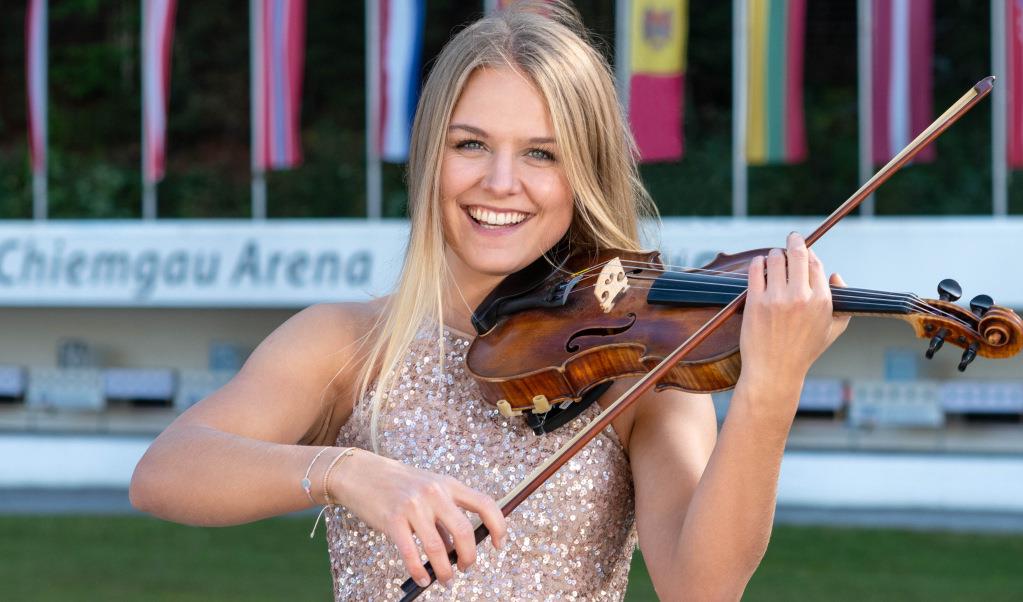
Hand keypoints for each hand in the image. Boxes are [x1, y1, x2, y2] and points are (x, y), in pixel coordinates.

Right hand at [328, 449, 506, 586]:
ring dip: (445, 570)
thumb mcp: (427, 491)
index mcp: (448, 484)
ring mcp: (414, 505)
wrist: (361, 474)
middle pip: (464, 532)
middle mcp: (434, 493)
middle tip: (466, 568)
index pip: (484, 504)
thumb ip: (443, 516)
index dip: (498, 526)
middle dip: (469, 557)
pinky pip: (411, 554)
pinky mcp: (393, 519)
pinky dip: (420, 571)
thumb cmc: (397, 486)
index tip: (499, 544)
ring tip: (444, 578)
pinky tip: (423, 578)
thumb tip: (458, 550)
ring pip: (439, 548)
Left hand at [739, 232, 849, 405]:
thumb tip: (835, 274)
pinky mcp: (755, 302)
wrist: (774, 372)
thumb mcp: (833, 330)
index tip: (804, 250)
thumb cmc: (804, 351)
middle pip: (798, 254)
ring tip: (774, 256)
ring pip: (776, 258)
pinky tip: (759, 264)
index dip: (809, 253)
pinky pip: (756, 270)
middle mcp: (801, 297)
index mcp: (822, 301)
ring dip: (775, 253)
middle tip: (792, 237)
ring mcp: (776, 299)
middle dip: (795, 241)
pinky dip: (757, 262)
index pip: (816, 264)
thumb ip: (842, 301)